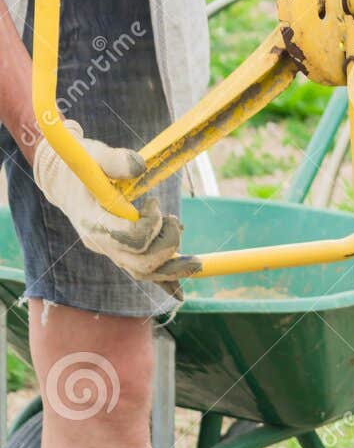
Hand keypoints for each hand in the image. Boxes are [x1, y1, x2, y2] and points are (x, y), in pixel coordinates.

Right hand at [33, 122, 198, 281]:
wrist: (65, 181)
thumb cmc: (82, 166)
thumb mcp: (96, 155)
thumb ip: (116, 161)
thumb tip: (139, 167)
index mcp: (95, 222)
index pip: (132, 239)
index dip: (152, 224)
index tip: (153, 202)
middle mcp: (102, 244)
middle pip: (141, 263)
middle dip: (168, 246)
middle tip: (176, 222)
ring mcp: (110, 251)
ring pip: (143, 273)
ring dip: (173, 269)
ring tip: (195, 263)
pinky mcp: (119, 253)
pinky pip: (142, 273)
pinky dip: (163, 281)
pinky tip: (179, 292)